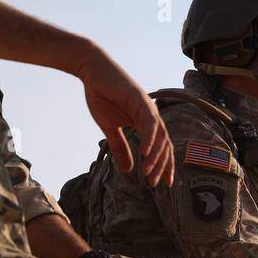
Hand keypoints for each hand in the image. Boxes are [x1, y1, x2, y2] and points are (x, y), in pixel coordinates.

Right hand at [76, 51, 172, 186]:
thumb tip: (128, 170)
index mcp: (147, 122)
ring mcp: (148, 107)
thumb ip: (120, 148)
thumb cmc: (101, 97)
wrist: (92, 73)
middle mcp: (152, 115)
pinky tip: (146, 153)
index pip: (161, 147)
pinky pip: (150, 122)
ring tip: (149, 173)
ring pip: (160, 136)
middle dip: (162, 165)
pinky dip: (150, 139)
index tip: (162, 184)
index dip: (163, 166)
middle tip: (156, 183)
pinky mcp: (141, 99)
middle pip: (165, 144)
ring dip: (155, 156)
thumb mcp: (110, 128)